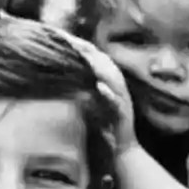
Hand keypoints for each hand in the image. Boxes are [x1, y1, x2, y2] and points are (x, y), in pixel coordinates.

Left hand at [58, 29, 137, 152]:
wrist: (123, 151)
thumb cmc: (106, 128)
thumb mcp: (93, 105)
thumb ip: (85, 90)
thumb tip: (68, 77)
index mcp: (111, 84)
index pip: (97, 60)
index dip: (83, 48)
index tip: (64, 37)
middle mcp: (119, 89)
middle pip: (105, 63)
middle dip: (88, 50)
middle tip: (70, 39)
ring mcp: (123, 101)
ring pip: (113, 78)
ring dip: (99, 66)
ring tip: (84, 54)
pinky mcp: (124, 115)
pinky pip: (116, 102)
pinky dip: (108, 93)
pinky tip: (99, 86)